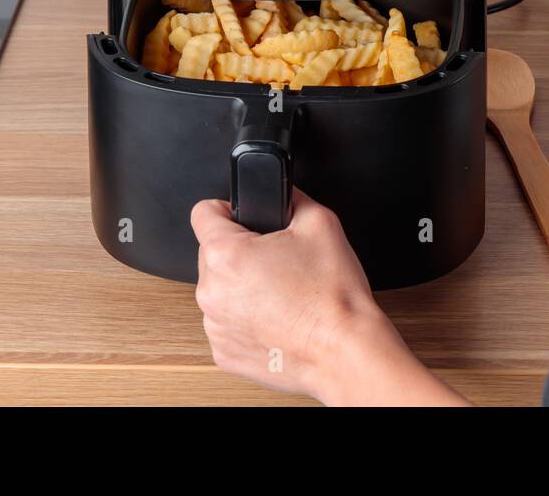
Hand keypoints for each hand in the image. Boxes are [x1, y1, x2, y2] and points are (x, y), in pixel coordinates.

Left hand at [191, 190, 469, 404]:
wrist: (344, 351)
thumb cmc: (333, 297)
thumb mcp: (321, 223)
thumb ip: (292, 198)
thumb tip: (283, 195)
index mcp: (226, 255)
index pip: (203, 212)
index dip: (227, 208)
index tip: (242, 218)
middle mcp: (211, 292)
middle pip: (212, 254)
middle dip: (241, 252)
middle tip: (278, 259)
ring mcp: (215, 326)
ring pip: (220, 290)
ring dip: (241, 287)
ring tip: (282, 292)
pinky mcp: (225, 353)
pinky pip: (228, 323)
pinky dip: (247, 319)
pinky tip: (278, 317)